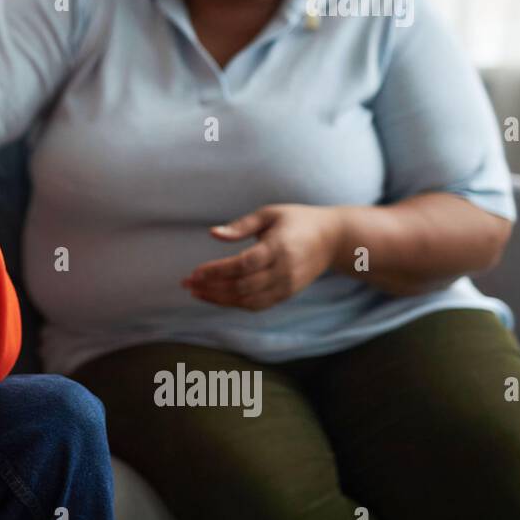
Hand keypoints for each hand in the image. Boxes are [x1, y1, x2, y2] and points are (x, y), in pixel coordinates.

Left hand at [181, 204, 344, 310]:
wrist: (333, 239)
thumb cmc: (297, 221)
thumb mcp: (269, 214)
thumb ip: (241, 225)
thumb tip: (213, 234)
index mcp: (279, 247)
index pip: (243, 265)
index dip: (217, 271)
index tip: (195, 272)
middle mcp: (284, 270)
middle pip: (242, 287)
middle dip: (211, 288)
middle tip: (187, 283)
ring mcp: (287, 286)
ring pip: (248, 301)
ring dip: (218, 299)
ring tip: (196, 292)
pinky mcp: (287, 294)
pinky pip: (257, 305)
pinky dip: (234, 304)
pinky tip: (216, 296)